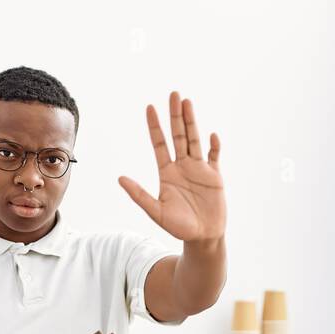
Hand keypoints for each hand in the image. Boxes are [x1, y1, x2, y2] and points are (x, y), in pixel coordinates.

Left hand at [119, 91, 225, 241]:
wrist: (202, 237)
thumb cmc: (179, 227)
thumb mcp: (156, 211)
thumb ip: (139, 194)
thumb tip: (119, 178)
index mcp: (167, 172)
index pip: (159, 144)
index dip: (154, 126)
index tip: (149, 108)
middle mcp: (183, 166)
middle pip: (178, 135)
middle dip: (175, 115)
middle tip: (173, 94)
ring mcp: (199, 169)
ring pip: (194, 140)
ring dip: (191, 122)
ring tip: (188, 103)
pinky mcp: (215, 176)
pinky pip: (214, 157)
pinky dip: (214, 146)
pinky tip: (211, 136)